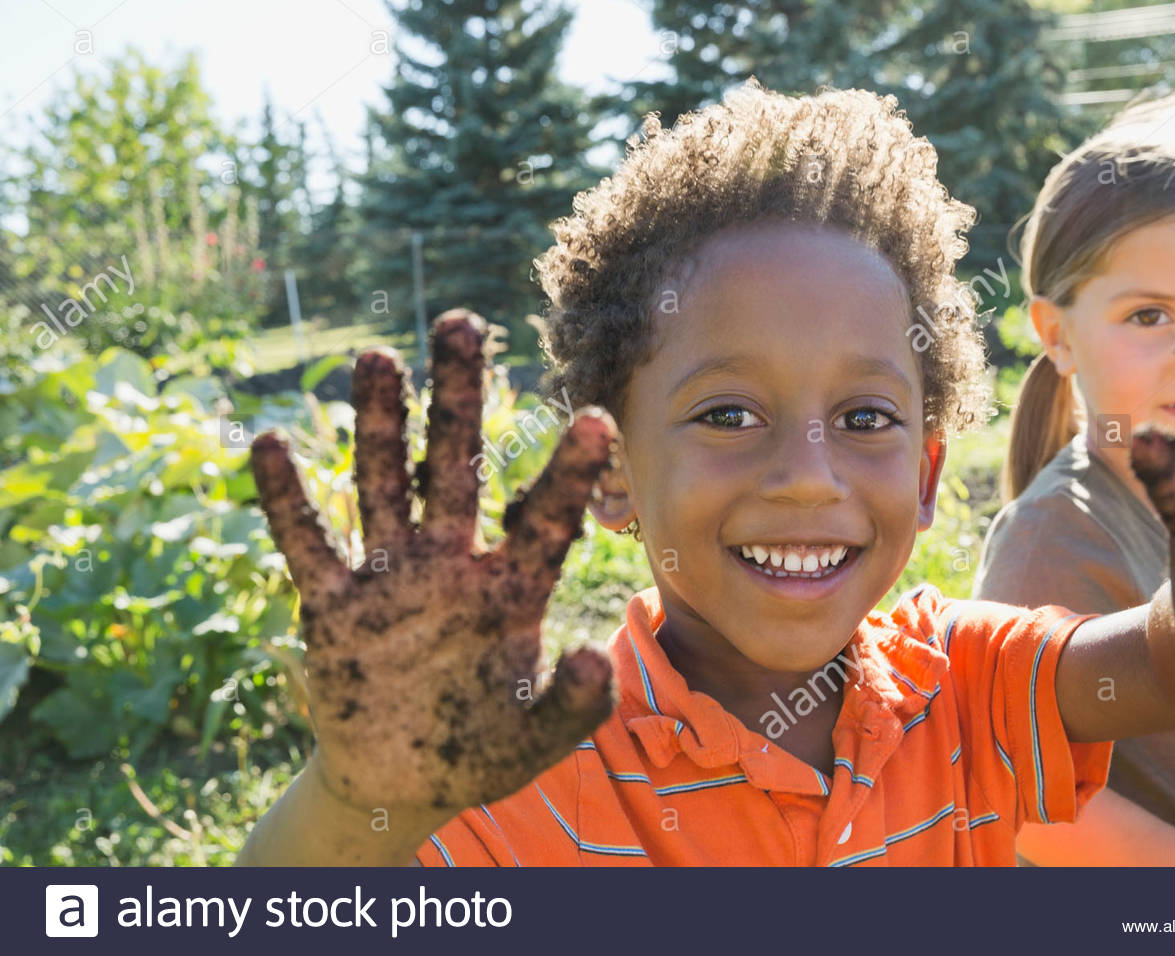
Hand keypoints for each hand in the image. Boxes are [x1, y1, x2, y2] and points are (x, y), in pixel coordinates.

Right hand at [250, 309, 617, 813]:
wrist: (404, 781)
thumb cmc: (482, 749)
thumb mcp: (534, 738)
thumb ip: (571, 705)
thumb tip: (593, 657)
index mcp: (510, 588)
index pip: (544, 518)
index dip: (568, 472)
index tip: (596, 417)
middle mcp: (450, 564)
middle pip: (453, 466)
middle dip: (457, 399)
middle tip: (463, 323)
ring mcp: (389, 579)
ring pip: (382, 485)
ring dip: (376, 425)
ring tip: (375, 357)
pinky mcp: (333, 606)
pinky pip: (307, 544)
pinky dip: (287, 501)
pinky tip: (272, 443)